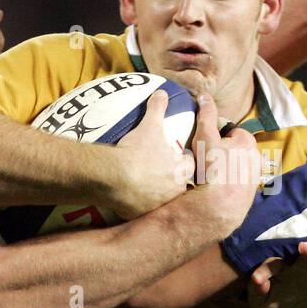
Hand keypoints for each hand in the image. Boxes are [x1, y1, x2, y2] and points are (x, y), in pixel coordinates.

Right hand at [111, 90, 196, 219]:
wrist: (115, 177)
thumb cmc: (136, 152)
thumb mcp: (149, 126)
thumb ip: (157, 108)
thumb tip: (161, 93)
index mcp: (180, 169)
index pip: (190, 164)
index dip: (184, 159)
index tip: (177, 156)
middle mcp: (175, 189)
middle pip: (180, 185)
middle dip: (174, 180)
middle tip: (161, 174)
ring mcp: (160, 204)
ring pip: (164, 200)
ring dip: (158, 194)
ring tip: (146, 188)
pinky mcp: (143, 214)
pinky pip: (144, 211)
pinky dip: (140, 206)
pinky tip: (132, 200)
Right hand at [184, 94, 261, 235]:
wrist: (219, 206)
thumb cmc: (212, 168)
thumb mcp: (205, 137)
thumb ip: (206, 115)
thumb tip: (204, 95)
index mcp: (248, 142)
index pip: (230, 131)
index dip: (216, 136)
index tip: (207, 145)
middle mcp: (256, 158)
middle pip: (235, 149)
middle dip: (223, 152)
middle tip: (206, 161)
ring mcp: (255, 177)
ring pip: (237, 167)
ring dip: (226, 168)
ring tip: (210, 177)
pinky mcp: (250, 194)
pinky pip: (238, 183)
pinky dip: (229, 184)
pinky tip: (217, 189)